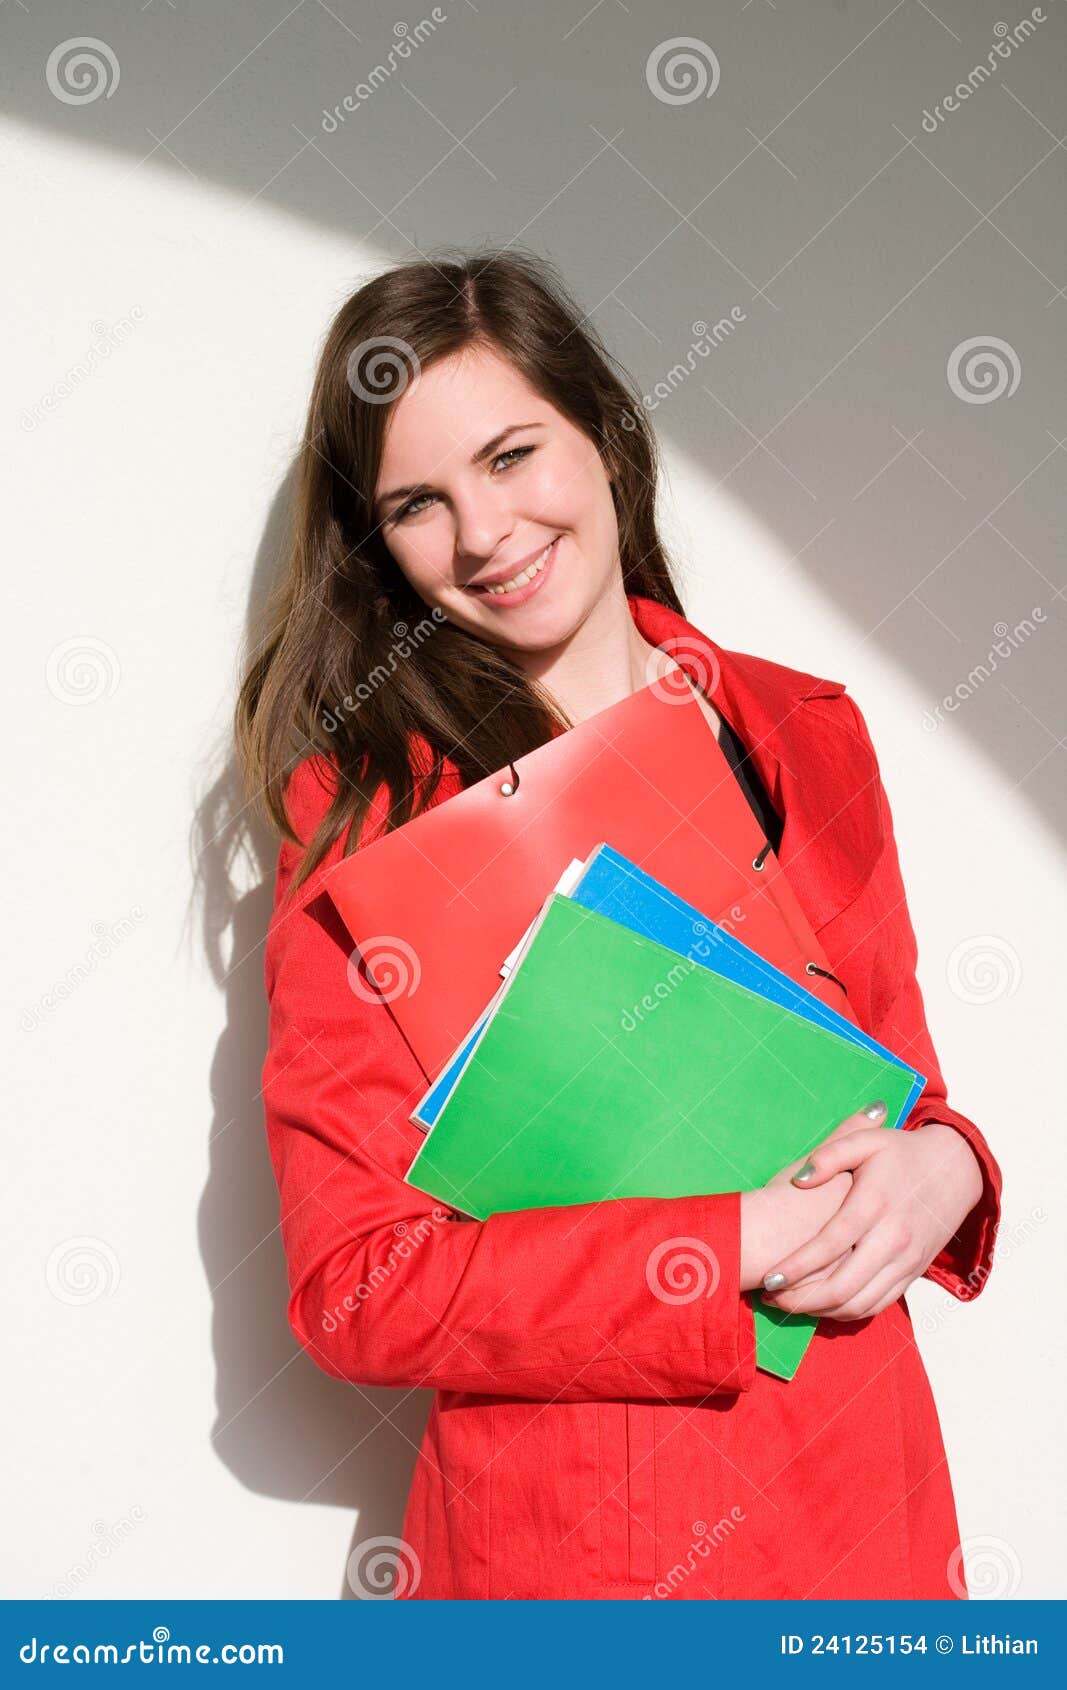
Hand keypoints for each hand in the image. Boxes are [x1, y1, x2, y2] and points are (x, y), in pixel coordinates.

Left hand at [760, 1109, 984, 1320]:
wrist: (956, 1169)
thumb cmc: (902, 1152)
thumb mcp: (867, 1140)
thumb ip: (829, 1155)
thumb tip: (798, 1180)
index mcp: (875, 1204)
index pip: (829, 1245)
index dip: (796, 1266)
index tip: (768, 1277)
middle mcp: (893, 1237)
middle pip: (843, 1286)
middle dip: (802, 1299)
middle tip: (770, 1297)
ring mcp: (906, 1260)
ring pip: (860, 1303)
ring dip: (821, 1311)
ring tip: (789, 1304)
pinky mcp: (914, 1272)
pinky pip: (878, 1305)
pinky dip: (848, 1313)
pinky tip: (822, 1305)